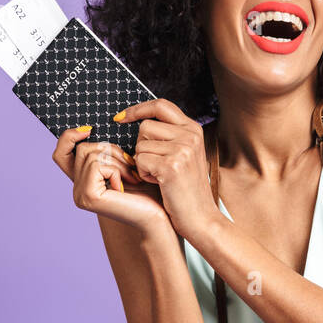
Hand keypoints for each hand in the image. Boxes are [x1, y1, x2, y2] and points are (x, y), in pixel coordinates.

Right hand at [53, 125, 172, 237]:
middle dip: (111, 150)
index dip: (69, 137)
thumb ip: (107, 152)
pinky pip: (97, 165)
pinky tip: (128, 183)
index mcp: (83, 181)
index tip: (88, 129)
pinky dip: (116, 169)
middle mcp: (77, 189)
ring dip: (117, 161)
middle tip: (131, 166)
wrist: (158, 216)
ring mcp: (80, 194)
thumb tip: (90, 128)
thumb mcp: (125, 164)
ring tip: (132, 176)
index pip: (61, 154)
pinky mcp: (88, 196)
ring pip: (92, 154)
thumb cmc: (147, 191)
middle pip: (83, 148)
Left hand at [113, 99, 222, 245]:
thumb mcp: (184, 154)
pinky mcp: (171, 165)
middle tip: (155, 164)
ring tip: (160, 176)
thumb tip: (138, 120)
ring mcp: (182, 149)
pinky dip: (144, 173)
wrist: (201, 217)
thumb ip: (169, 136)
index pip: (160, 105)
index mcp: (193, 129)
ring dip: (142, 162)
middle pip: (145, 126)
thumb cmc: (187, 188)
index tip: (121, 118)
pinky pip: (140, 160)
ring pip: (140, 145)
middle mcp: (190, 135)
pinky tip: (159, 182)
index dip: (138, 109)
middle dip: (141, 146)